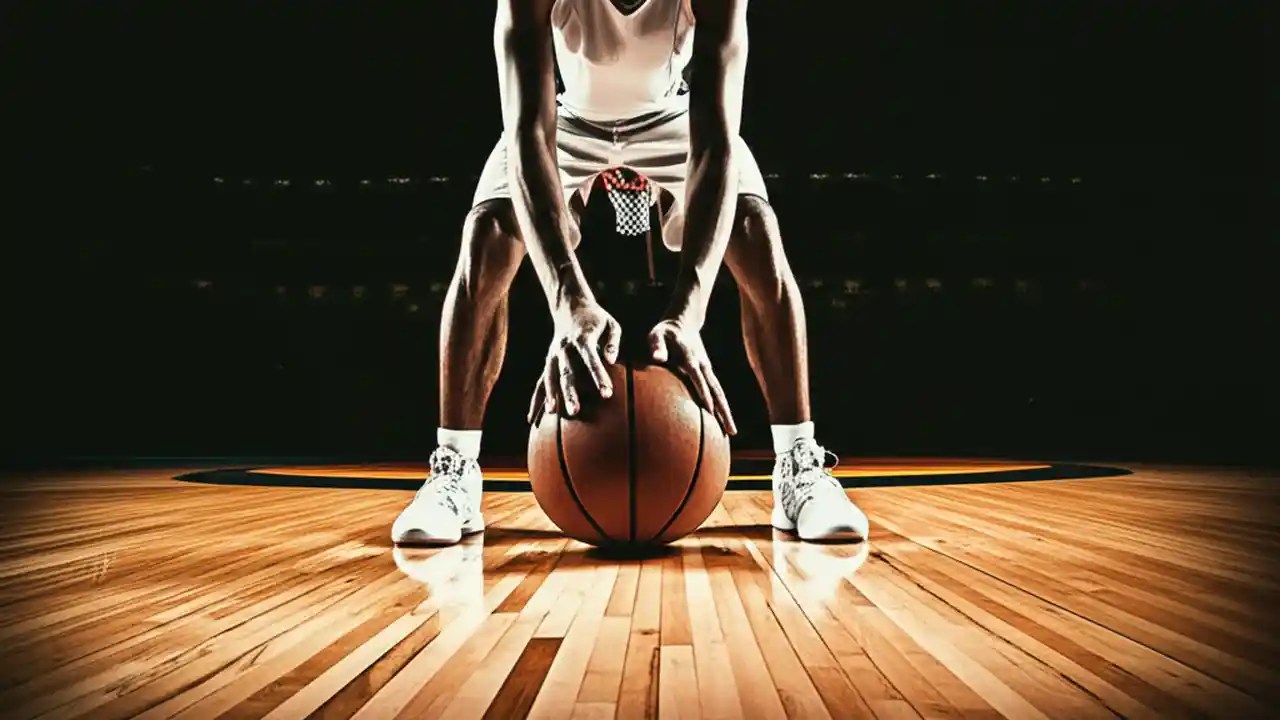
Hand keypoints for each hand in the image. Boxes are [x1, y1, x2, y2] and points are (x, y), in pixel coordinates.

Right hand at [527, 300, 621, 424]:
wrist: (570, 306)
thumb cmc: (596, 319)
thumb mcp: (611, 324)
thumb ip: (613, 342)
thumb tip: (612, 360)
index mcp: (583, 338)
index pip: (591, 359)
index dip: (599, 376)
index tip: (607, 393)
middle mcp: (564, 348)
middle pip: (566, 372)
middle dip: (569, 392)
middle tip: (574, 411)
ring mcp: (553, 355)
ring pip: (549, 377)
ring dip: (550, 395)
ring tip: (552, 413)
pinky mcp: (548, 362)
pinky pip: (540, 383)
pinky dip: (536, 400)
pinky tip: (532, 419)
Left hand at [647, 319, 736, 435]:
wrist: (684, 321)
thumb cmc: (665, 331)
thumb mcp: (657, 334)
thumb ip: (656, 345)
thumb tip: (657, 358)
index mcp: (691, 358)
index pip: (699, 378)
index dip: (704, 393)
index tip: (710, 411)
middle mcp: (703, 366)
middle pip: (717, 391)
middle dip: (724, 411)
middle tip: (730, 431)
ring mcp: (707, 370)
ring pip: (720, 393)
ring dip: (726, 412)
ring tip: (731, 433)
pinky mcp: (707, 373)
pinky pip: (716, 392)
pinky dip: (721, 406)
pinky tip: (722, 422)